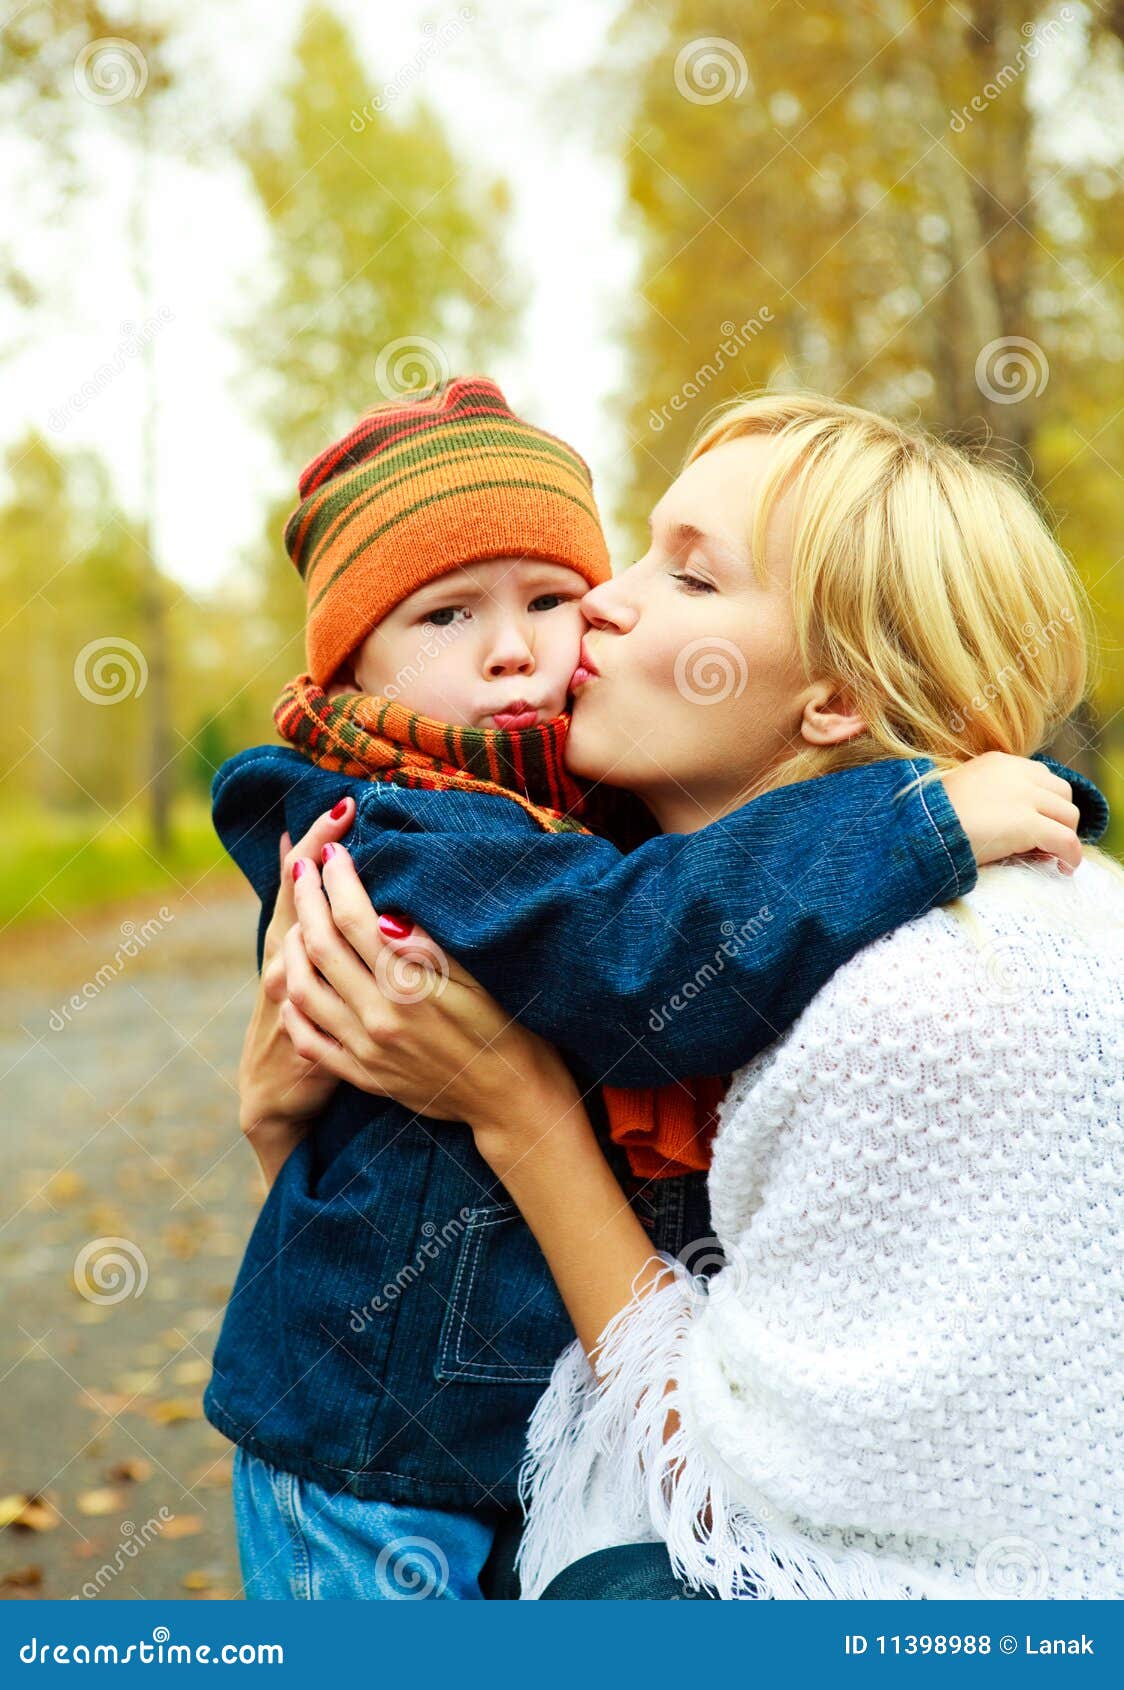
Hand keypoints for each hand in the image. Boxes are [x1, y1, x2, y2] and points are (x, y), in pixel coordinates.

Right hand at [237, 799, 355, 1179]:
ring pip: (301, 941)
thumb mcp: (303, 973)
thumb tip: (333, 868)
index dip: (315, 842)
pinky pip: (321, 1000)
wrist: (274, 1097)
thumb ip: (320, 927)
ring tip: (341, 857)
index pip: (299, 882)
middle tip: (344, 806)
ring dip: (319, 901)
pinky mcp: (309, 1039)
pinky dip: (330, 975)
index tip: (341, 804)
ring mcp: (290, 1001)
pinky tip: (354, 947)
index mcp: (287, 947)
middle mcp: (282, 966)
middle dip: (317, 851)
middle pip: (298, 898)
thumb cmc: (298, 1025)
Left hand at [279, 845, 579, 1162]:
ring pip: (303, 990)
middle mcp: (380, 1018)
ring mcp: (366, 1050)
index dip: (338, 880)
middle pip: (321, 946)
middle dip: (307, 899)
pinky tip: (296, 985)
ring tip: (299, 920)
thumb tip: (386, 914)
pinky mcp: (363, 1074)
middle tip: (305, 869)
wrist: (510, 1097)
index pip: (354, 919)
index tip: (334, 853)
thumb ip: (429, 947)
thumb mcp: (480, 980)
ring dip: (293, 948)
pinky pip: (309, 1040)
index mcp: (410, 987)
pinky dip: (293, 1008)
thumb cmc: (507, 1026)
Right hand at [940, 753, 1080, 873]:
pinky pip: (1066, 840)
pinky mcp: (1027, 824)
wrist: (922, 830)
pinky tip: (1065, 867)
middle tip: (1045, 841)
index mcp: (999, 763)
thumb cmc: (932, 818)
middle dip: (1059, 816)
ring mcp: (1024, 798)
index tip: (1035, 824)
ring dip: (1065, 836)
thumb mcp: (961, 793)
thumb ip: (987, 794)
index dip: (1044, 803)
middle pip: (1062, 792)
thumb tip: (1003, 818)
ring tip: (1052, 856)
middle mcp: (1017, 774)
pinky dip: (1070, 855)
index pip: (1041, 777)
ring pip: (1069, 815)